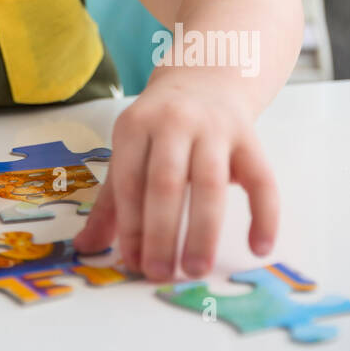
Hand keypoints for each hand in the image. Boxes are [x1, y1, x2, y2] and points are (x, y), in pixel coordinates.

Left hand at [72, 69, 278, 280]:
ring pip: (210, 184)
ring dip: (203, 232)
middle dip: (161, 233)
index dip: (130, 225)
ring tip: (196, 270)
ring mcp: (214, 128)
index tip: (133, 263)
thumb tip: (85, 248)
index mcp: (135, 126)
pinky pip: (262, 181)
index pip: (130, 181)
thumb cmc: (160, 127)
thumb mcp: (129, 151)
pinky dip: (264, 216)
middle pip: (166, 182)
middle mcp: (174, 122)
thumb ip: (112, 201)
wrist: (205, 76)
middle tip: (160, 274)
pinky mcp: (249, 138)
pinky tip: (258, 249)